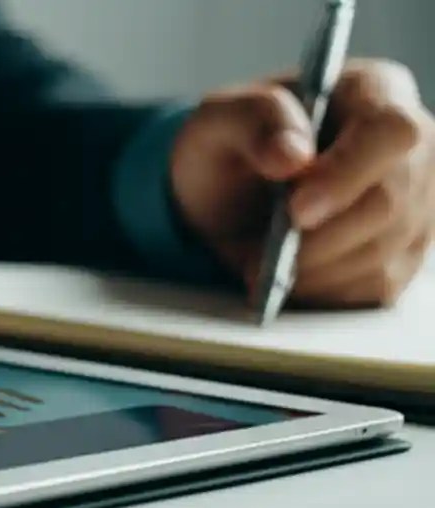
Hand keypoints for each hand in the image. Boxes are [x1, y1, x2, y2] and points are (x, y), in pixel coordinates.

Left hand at [171, 59, 434, 307]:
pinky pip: (375, 286)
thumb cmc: (231, 146)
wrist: (231, 194)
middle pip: (390, 203)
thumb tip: (292, 153)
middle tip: (254, 255)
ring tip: (258, 263)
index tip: (296, 210)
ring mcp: (419, 201)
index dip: (348, 174)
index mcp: (375, 91)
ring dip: (311, 270)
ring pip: (383, 253)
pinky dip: (321, 289)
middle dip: (316, 240)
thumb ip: (253, 120)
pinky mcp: (407, 251)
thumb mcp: (219, 120)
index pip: (391, 132)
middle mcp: (413, 145)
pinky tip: (287, 275)